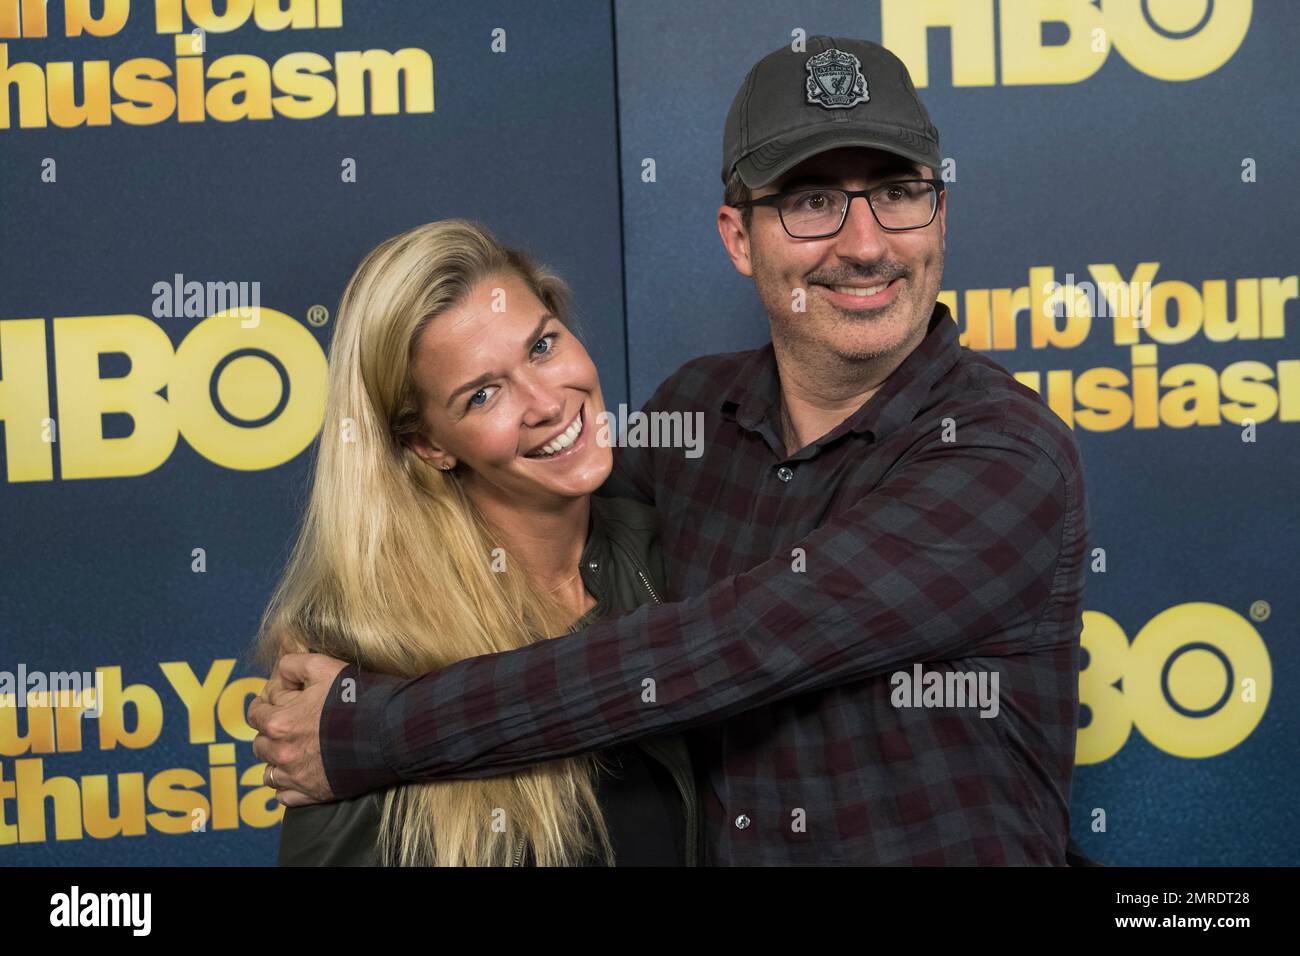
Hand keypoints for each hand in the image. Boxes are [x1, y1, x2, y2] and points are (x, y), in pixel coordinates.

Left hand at [248, 653, 347, 806]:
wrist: (390, 731)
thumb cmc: (358, 697)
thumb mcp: (324, 667)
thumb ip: (294, 664)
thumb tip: (280, 671)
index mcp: (280, 722)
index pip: (254, 714)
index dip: (264, 705)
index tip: (275, 703)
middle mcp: (282, 752)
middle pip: (260, 744)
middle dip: (270, 733)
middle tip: (288, 724)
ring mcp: (297, 776)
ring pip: (269, 773)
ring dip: (276, 761)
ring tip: (293, 750)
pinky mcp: (314, 793)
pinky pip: (284, 797)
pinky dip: (287, 787)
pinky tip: (299, 774)